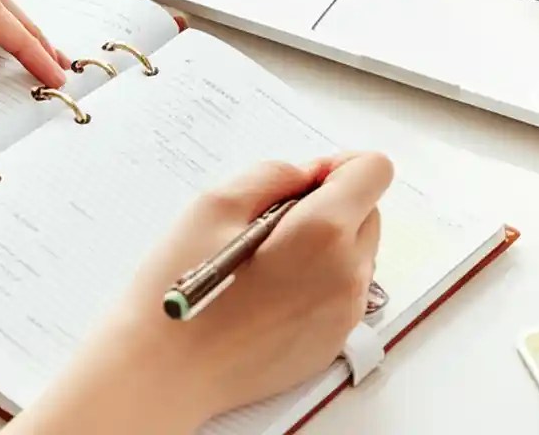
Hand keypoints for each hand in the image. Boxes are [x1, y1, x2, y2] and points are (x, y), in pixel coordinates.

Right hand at [4, 153, 391, 434]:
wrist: (165, 372)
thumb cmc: (180, 290)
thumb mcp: (215, 204)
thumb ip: (274, 174)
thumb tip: (307, 174)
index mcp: (322, 233)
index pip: (374, 170)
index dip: (340, 165)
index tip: (307, 181)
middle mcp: (346, 274)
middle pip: (369, 213)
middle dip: (331, 206)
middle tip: (272, 223)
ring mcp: (344, 313)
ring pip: (357, 255)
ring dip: (326, 246)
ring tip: (266, 263)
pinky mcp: (332, 341)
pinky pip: (343, 294)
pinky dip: (318, 283)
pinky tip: (269, 294)